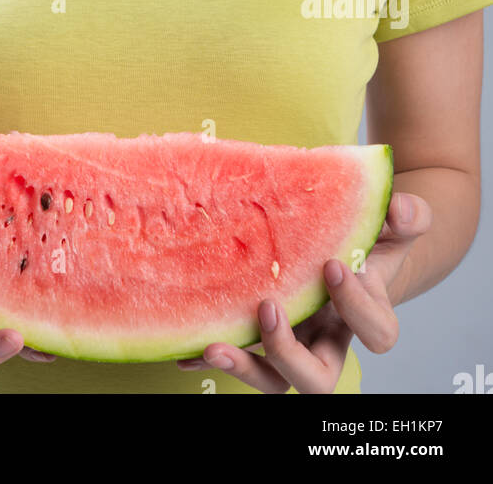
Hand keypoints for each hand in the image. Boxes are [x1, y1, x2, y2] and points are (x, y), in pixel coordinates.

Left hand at [176, 191, 431, 392]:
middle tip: (267, 307)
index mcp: (363, 315)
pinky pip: (239, 357)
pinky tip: (185, 344)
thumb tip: (403, 209)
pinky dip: (209, 355)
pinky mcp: (259, 335)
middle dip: (289, 353)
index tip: (330, 264)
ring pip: (273, 382)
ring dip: (244, 367)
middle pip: (318, 382)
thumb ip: (406, 216)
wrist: (345, 245)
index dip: (357, 307)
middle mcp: (327, 340)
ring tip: (212, 345)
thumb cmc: (368, 236)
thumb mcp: (390, 222)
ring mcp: (293, 342)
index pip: (376, 334)